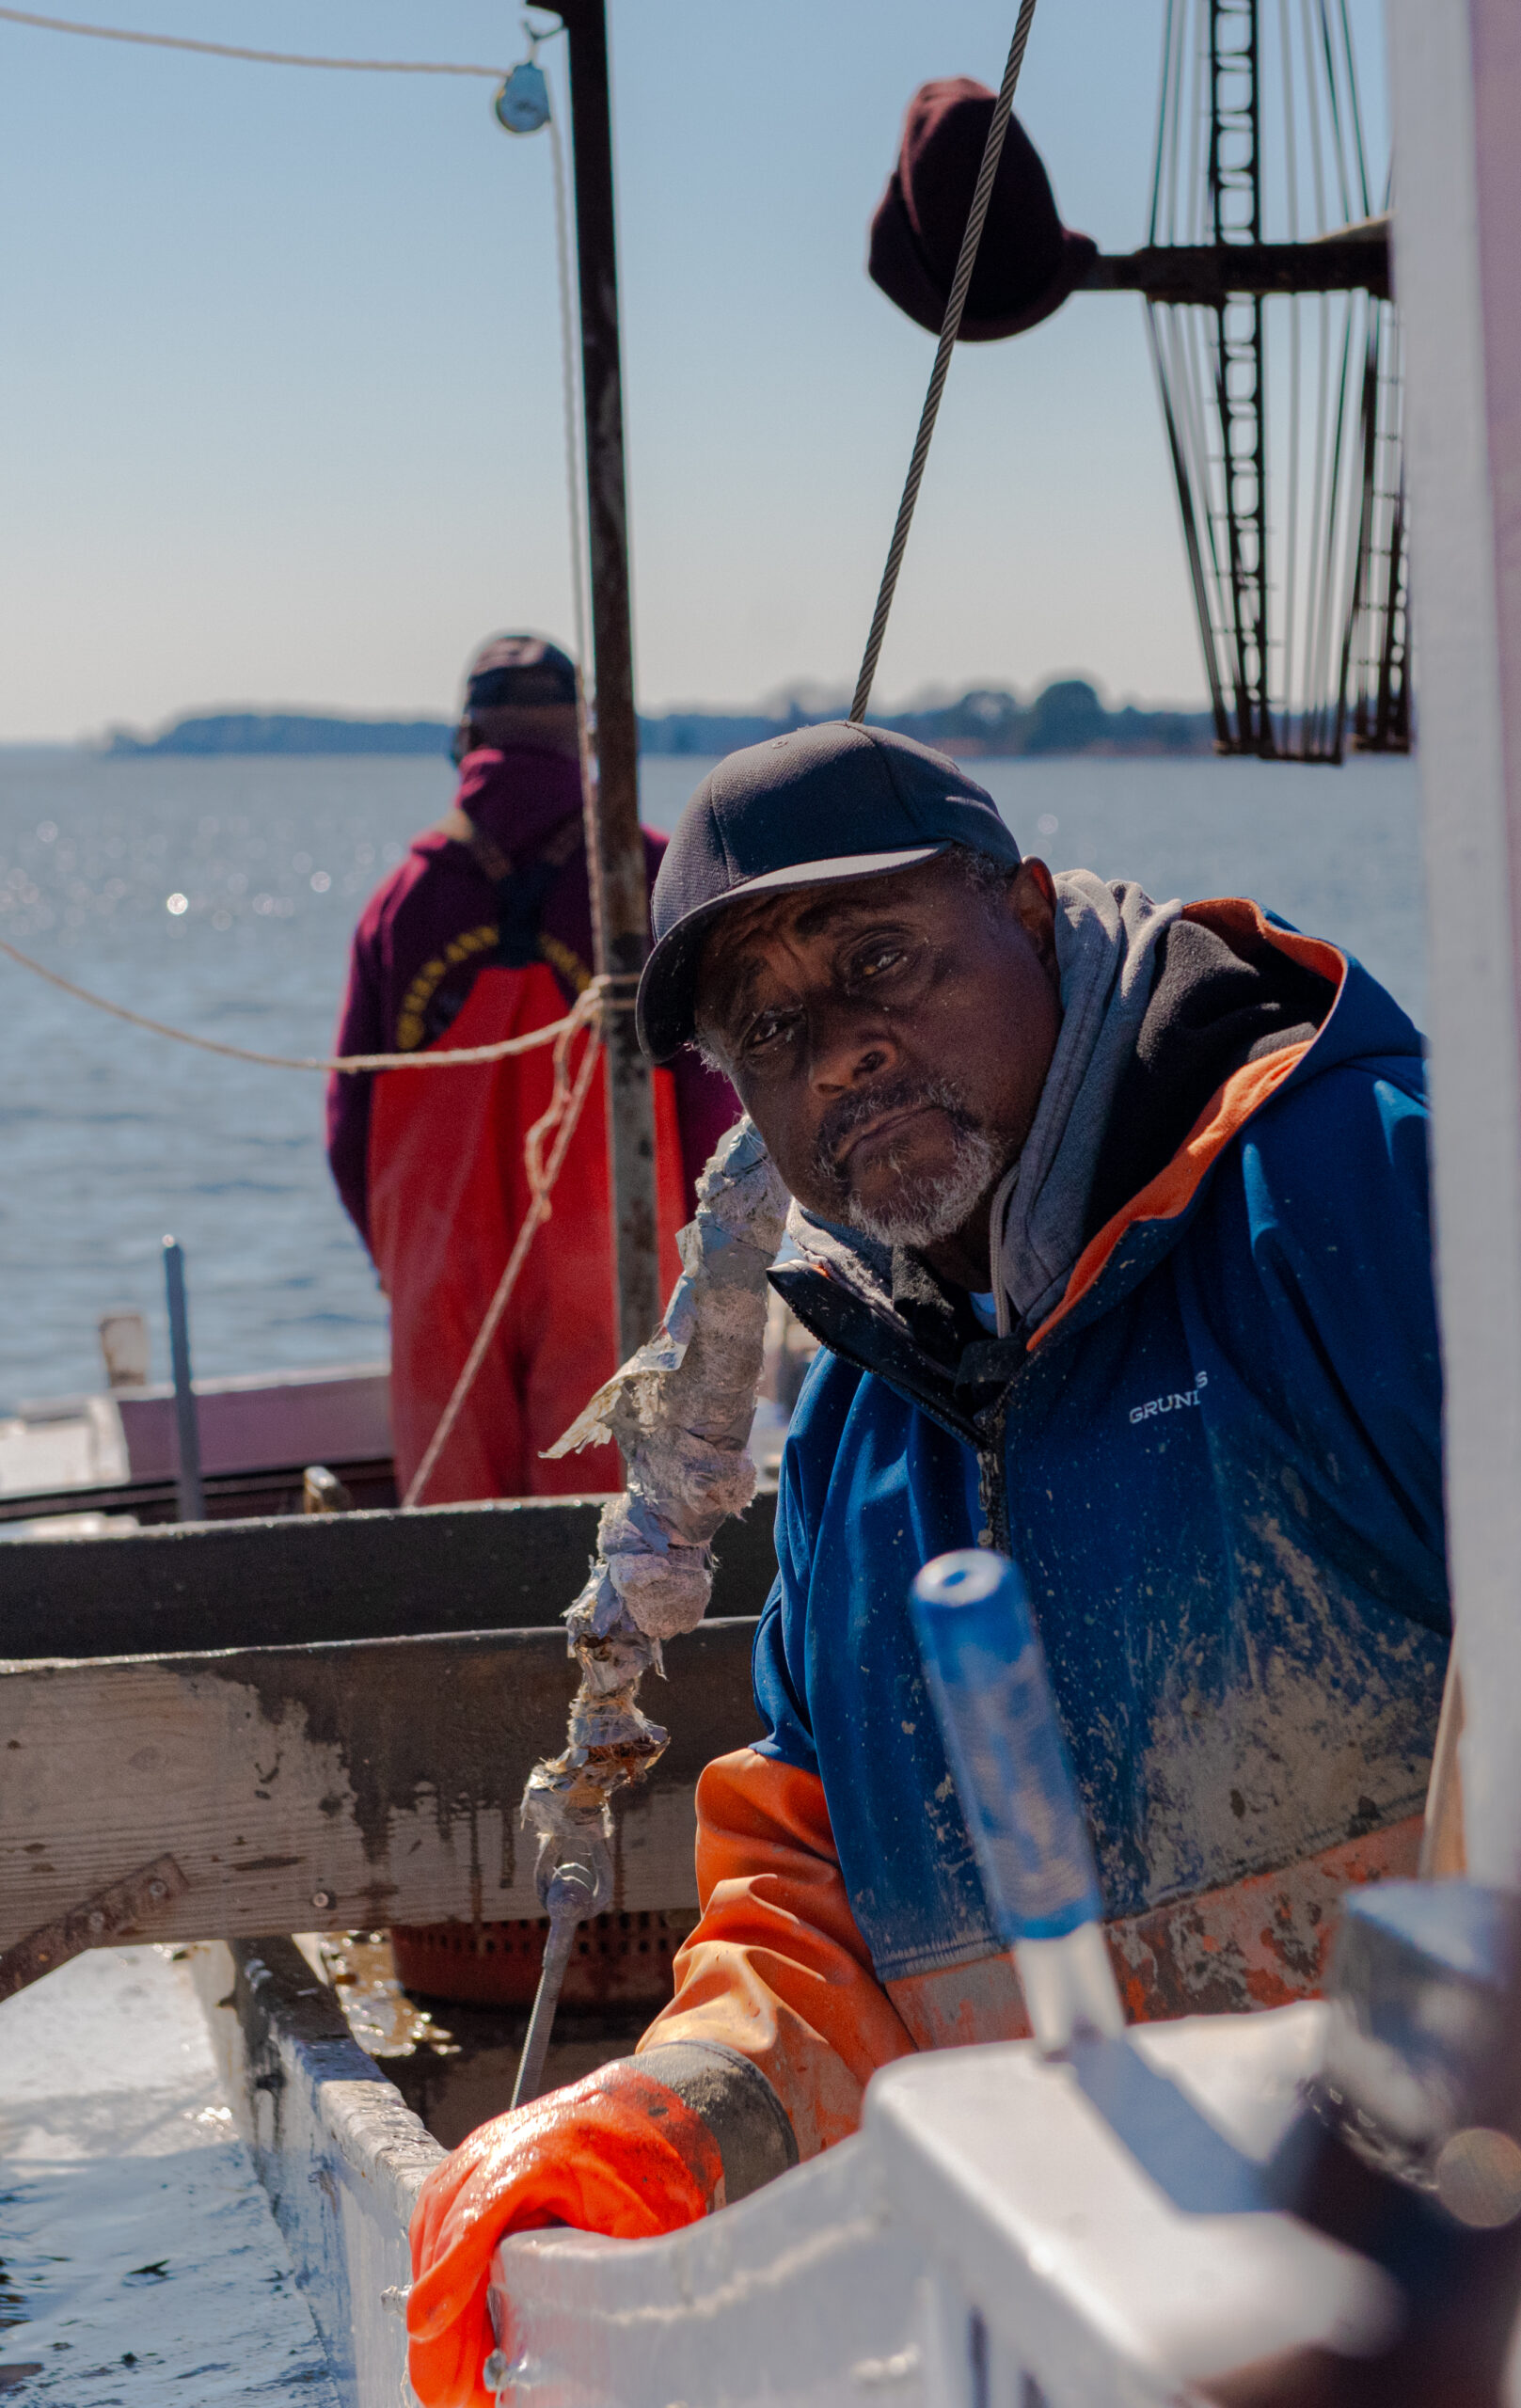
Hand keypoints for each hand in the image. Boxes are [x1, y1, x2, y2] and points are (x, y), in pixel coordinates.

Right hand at [407, 2059, 724, 2407]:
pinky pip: (443, 2213)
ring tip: (449, 2372)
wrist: (654, 2110)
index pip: (481, 2213)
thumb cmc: (656, 2172)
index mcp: (551, 2151)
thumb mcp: (646, 2229)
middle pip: (448, 2226)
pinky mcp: (480, 2159)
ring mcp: (487, 2145)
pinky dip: (439, 2267)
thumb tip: (578, 2351)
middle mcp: (506, 2139)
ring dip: (435, 2298)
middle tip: (443, 2390)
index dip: (451, 2273)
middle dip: (439, 2315)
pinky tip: (449, 2322)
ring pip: (436, 2222)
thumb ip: (603, 2276)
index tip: (426, 2325)